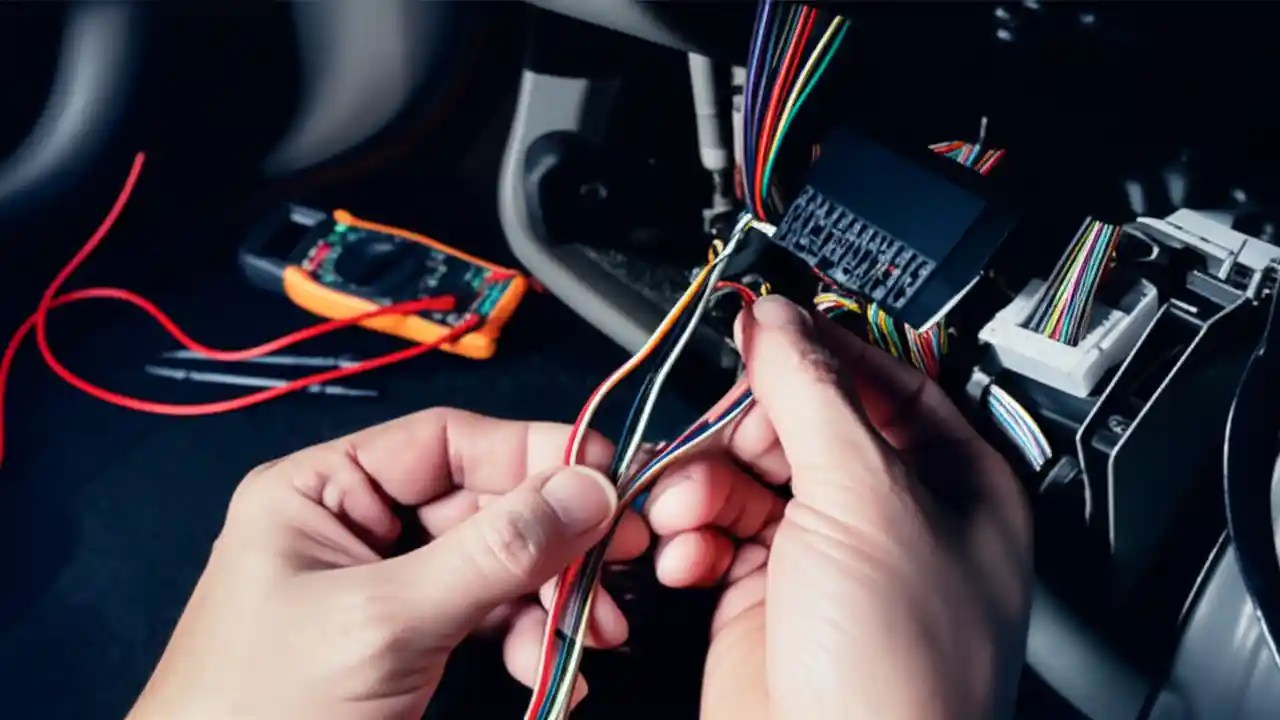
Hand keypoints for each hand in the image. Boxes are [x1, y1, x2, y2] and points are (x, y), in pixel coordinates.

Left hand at [128, 409, 648, 719]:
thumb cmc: (263, 710)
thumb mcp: (387, 622)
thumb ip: (493, 553)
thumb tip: (587, 489)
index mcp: (320, 491)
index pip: (448, 441)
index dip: (533, 453)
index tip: (606, 478)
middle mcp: (354, 527)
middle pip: (482, 504)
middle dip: (552, 542)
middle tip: (619, 562)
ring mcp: (385, 587)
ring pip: (495, 565)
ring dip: (551, 599)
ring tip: (594, 635)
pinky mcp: (408, 640)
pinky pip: (487, 618)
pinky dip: (528, 640)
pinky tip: (552, 670)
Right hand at [644, 296, 1031, 719]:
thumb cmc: (898, 676)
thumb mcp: (862, 498)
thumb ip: (811, 394)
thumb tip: (778, 321)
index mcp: (953, 482)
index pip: (884, 378)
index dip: (820, 351)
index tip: (762, 330)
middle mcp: (892, 516)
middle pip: (803, 423)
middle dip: (748, 430)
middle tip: (722, 440)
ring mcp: (825, 558)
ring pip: (747, 475)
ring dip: (705, 485)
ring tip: (690, 513)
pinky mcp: (765, 597)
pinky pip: (714, 533)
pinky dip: (689, 538)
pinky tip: (686, 558)